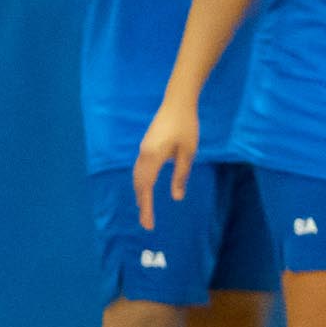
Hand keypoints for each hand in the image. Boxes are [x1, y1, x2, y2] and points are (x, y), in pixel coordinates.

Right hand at [133, 98, 201, 231]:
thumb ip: (180, 175)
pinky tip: (145, 187)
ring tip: (145, 208)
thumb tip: (177, 197)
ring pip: (137, 176)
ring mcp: (143, 150)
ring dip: (139, 193)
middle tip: (147, 222)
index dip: (146, 208)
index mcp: (153, 157)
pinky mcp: (146, 146)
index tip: (148, 224)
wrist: (177, 102)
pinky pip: (139, 169)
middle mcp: (143, 155)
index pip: (146, 188)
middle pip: (138, 184)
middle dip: (142, 204)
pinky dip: (140, 182)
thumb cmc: (186, 126)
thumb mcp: (188, 153)